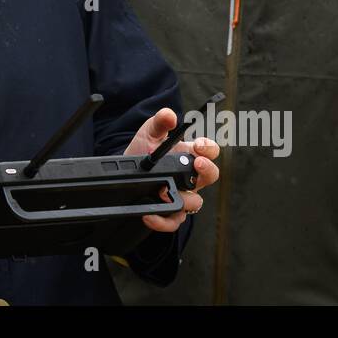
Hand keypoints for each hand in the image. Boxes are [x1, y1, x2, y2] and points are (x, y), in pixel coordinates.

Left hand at [123, 108, 219, 233]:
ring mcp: (182, 195)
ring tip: (164, 191)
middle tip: (195, 164)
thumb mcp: (148, 134)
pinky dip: (162, 221)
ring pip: (195, 202)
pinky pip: (173, 221)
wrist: (125, 174)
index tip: (198, 145)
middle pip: (212, 175)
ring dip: (183, 197)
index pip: (210, 151)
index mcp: (189, 155)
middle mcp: (190, 177)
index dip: (209, 148)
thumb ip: (159, 122)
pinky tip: (149, 214)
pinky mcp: (170, 213)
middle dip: (208, 169)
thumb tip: (170, 115)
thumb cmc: (142, 153)